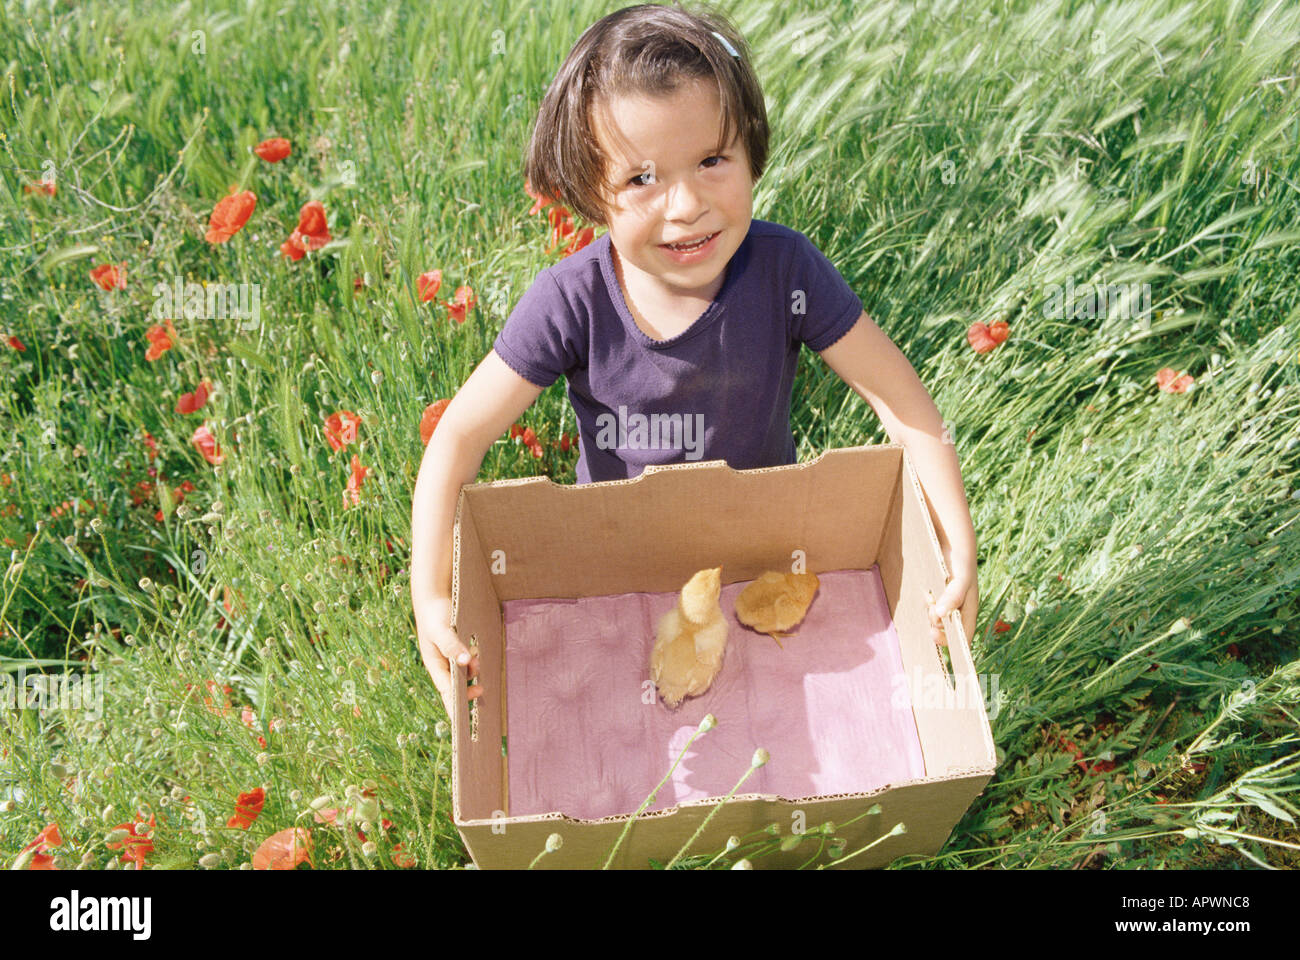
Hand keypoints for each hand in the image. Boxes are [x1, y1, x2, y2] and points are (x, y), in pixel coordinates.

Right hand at [414, 595, 481, 716]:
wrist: (433, 595)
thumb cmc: (433, 614)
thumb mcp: (441, 630)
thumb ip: (452, 646)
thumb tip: (465, 663)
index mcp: (435, 665)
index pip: (446, 692)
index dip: (455, 706)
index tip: (464, 721)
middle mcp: (442, 664)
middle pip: (457, 686)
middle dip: (469, 690)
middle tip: (481, 690)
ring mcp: (450, 657)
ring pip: (464, 673)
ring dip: (473, 672)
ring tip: (478, 662)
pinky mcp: (458, 648)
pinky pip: (467, 662)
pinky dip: (474, 662)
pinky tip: (477, 656)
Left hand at [927, 551, 977, 648]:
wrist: (953, 545)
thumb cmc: (961, 564)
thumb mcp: (960, 580)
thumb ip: (953, 597)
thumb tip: (941, 615)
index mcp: (968, 612)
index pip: (962, 637)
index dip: (949, 641)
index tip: (933, 633)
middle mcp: (958, 611)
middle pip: (945, 629)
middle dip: (935, 624)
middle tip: (930, 609)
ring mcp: (947, 604)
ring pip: (936, 618)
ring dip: (930, 612)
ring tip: (931, 595)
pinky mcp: (938, 596)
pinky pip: (930, 607)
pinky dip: (926, 604)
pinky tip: (927, 593)